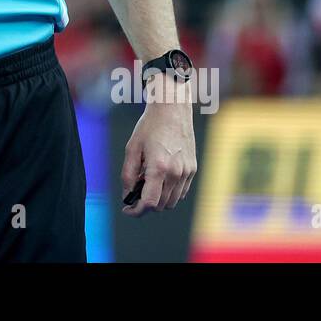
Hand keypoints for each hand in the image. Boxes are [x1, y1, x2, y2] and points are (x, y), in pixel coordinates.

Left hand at [120, 78, 196, 215]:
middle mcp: (176, 173)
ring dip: (159, 200)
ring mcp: (187, 172)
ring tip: (147, 183)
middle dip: (146, 204)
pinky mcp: (192, 168)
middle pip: (161, 205)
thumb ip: (128, 174)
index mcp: (159, 168)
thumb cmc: (149, 126)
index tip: (128, 210)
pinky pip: (182, 192)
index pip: (150, 203)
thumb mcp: (132, 148)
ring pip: (172, 201)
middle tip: (135, 193)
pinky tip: (160, 179)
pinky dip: (170, 193)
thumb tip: (128, 194)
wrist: (172, 109)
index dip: (137, 211)